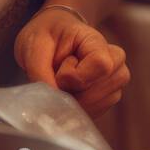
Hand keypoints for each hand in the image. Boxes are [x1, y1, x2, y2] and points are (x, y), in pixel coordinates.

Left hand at [14, 7, 129, 118]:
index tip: (60, 72)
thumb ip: (40, 72)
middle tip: (59, 78)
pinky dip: (77, 110)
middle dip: (73, 93)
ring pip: (99, 105)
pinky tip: (68, 96)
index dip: (77, 76)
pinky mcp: (108, 97)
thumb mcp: (34, 46)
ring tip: (64, 85)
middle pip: (101, 90)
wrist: (51, 40)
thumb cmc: (45, 37)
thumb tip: (51, 102)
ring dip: (75, 103)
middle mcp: (115, 61)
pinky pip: (96, 112)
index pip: (102, 65)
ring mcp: (115, 81)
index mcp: (97, 41)